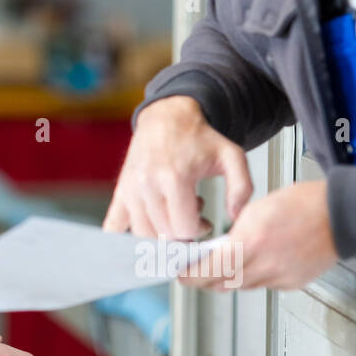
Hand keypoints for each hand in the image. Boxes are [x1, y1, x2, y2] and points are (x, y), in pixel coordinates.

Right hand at [103, 95, 252, 239]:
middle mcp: (147, 184)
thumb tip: (235, 216)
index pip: (184, 229)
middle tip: (192, 215)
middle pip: (164, 234)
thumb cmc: (200, 138)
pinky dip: (124, 237)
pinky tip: (146, 229)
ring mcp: (130, 189)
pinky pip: (113, 226)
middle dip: (183, 231)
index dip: (200, 230)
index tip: (206, 220)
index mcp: (174, 177)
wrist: (167, 117)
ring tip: (173, 214)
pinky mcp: (120, 191)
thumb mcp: (232, 156)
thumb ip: (242, 187)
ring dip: (161, 232)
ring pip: (143, 234)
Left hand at [183, 180, 336, 290]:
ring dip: (228, 279)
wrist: (340, 215)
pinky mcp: (293, 284)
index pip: (210, 269)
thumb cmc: (302, 204)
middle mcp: (265, 265)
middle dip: (205, 281)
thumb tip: (220, 249)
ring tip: (222, 266)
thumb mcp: (256, 209)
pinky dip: (253, 277)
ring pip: (242, 287)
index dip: (191, 276)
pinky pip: (264, 285)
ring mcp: (280, 278)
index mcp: (252, 242)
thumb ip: (234, 232)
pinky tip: (254, 264)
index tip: (181, 275)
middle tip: (194, 273)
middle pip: (223, 285)